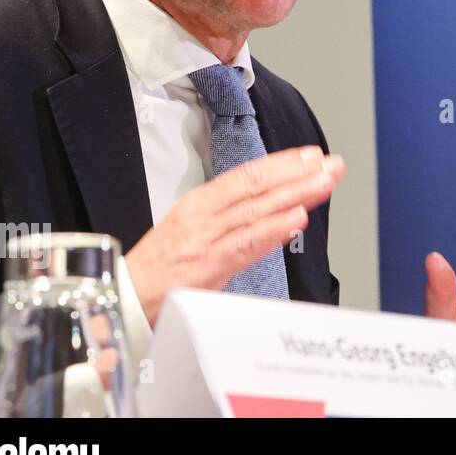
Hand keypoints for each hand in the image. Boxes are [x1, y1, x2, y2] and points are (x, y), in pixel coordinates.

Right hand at [125, 146, 344, 325]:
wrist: (123, 298)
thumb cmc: (158, 267)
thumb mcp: (191, 231)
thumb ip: (231, 220)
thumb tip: (273, 209)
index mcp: (199, 203)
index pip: (247, 176)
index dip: (281, 163)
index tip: (311, 156)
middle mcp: (204, 216)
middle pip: (258, 188)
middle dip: (299, 175)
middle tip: (332, 165)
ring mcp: (206, 240)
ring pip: (258, 211)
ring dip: (296, 195)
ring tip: (324, 184)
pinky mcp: (207, 267)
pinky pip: (246, 245)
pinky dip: (273, 230)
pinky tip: (296, 219)